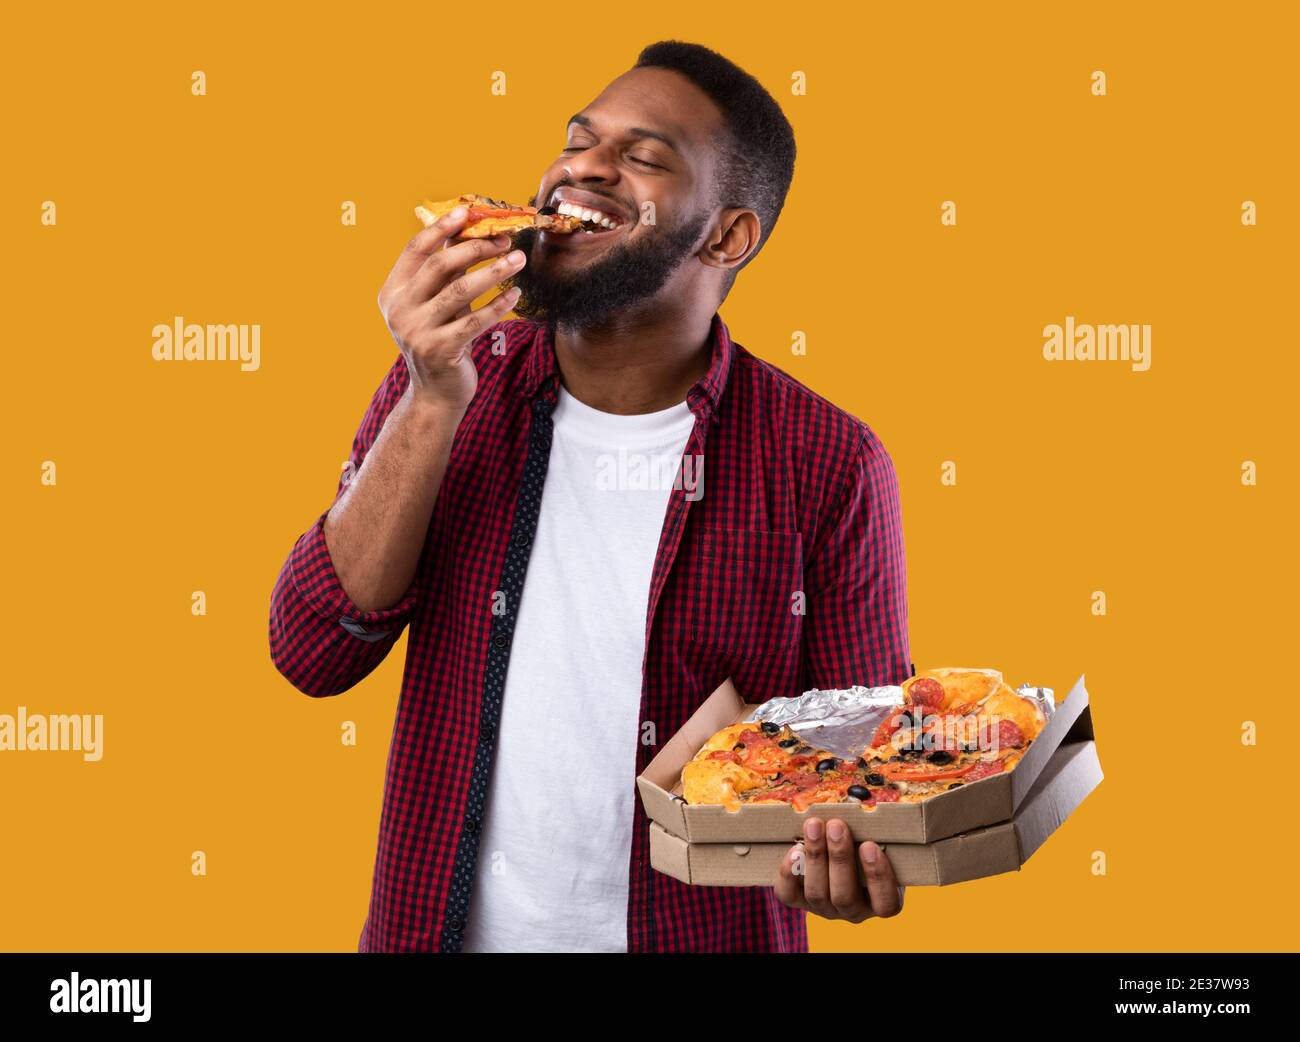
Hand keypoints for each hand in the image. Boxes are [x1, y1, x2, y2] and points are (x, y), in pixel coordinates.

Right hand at [377, 206, 526, 413]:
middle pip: (439, 265)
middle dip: (476, 247)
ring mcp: (416, 331)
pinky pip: (475, 321)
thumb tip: (465, 228)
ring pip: (460, 290)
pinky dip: (499, 305)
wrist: (436, 393)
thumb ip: (444, 271)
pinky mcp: (440, 350)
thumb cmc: (440, 340)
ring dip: (494, 271)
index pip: (415, 249)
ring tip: (519, 260)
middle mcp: (399, 309)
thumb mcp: (435, 304)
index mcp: (393, 291)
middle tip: (505, 239)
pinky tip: (516, 295)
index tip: (468, 211)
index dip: (441, 227)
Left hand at [774, 817, 905, 922]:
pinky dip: (788, 873)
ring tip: (814, 825)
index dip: (878, 877)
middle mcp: (852, 911)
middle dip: (839, 858)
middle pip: (844, 896)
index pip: (886, 903)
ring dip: (815, 857)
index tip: (870, 846)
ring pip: (817, 894)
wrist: (837, 853)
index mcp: (879, 901)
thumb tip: (864, 799)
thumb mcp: (877, 841)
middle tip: (836, 825)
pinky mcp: (798, 901)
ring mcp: (824, 909)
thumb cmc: (863, 843)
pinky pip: (789, 895)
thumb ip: (875, 832)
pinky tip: (793, 849)